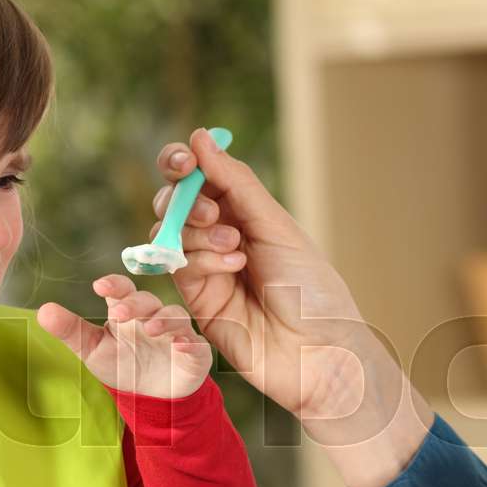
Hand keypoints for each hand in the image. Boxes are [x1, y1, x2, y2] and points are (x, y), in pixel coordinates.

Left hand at [37, 274, 212, 397]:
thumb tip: (43, 312)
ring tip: (150, 328)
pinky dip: (189, 343)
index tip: (100, 285)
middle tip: (120, 312)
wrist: (151, 398)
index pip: (122, 289)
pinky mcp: (194, 353)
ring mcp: (176, 333)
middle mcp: (152, 316)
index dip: (114, 284)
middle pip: (148, 300)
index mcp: (127, 311)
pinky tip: (181, 345)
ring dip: (164, 319)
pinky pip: (196, 344)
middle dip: (135, 303)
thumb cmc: (121, 365)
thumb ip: (70, 330)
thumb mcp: (92, 349)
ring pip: (175, 317)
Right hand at [149, 130, 369, 425]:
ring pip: (169, 233)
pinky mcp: (195, 299)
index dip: (181, 162)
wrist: (317, 350)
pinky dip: (200, 260)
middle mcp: (221, 236)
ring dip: (198, 234)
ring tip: (237, 249)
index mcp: (246, 211)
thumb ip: (234, 182)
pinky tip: (232, 269)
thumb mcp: (275, 224)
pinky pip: (177, 266)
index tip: (182, 160)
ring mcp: (205, 268)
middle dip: (184, 201)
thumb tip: (199, 136)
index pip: (200, 175)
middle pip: (175, 201)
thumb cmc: (310, 287)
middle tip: (211, 215)